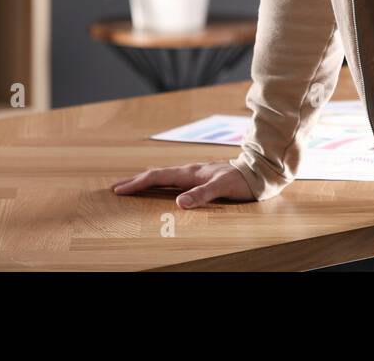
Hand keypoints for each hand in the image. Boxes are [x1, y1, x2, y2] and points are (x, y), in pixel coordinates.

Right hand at [111, 161, 253, 208]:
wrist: (257, 172)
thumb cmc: (241, 181)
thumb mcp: (222, 188)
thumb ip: (201, 195)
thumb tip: (178, 203)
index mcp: (190, 172)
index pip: (157, 177)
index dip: (137, 183)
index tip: (119, 190)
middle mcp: (189, 170)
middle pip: (156, 174)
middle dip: (135, 181)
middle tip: (115, 187)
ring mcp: (194, 173)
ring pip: (164, 176)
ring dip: (146, 180)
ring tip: (132, 185)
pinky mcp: (200, 177)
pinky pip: (173, 179)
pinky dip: (160, 182)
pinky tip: (161, 186)